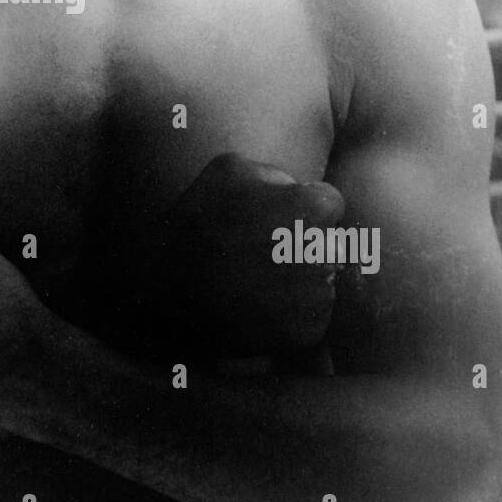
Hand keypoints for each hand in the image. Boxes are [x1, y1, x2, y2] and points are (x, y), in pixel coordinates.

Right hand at [155, 153, 345, 357]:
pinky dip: (293, 315)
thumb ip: (274, 173)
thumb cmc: (197, 224)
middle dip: (307, 245)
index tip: (280, 220)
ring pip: (325, 282)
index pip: (331, 205)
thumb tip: (297, 187)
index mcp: (312, 209)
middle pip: (331, 244)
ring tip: (260, 281)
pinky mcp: (309, 331)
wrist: (169, 292)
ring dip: (302, 280)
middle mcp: (324, 252)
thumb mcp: (228, 170)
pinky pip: (314, 317)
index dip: (305, 211)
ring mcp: (318, 295)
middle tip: (267, 253)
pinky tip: (260, 306)